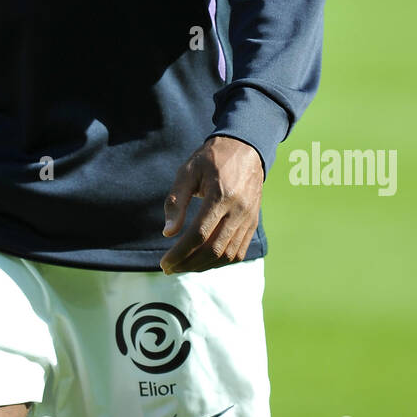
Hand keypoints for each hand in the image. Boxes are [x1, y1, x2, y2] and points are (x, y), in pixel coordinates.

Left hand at [160, 135, 263, 272]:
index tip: (163, 263)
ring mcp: (249, 218)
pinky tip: (203, 261)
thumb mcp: (187, 172)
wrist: (245, 148)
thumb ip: (176, 202)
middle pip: (213, 250)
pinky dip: (220, 262)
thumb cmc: (211, 159)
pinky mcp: (253, 223)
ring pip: (227, 255)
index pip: (198, 235)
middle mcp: (238, 210)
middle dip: (188, 264)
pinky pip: (239, 252)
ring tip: (183, 266)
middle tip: (169, 269)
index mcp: (221, 195)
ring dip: (203, 266)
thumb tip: (168, 234)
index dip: (179, 253)